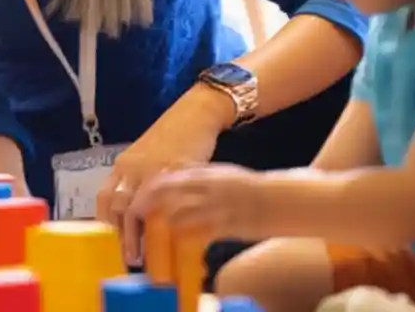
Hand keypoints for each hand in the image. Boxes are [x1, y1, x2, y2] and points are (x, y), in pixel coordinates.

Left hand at [97, 84, 233, 264]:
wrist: (194, 115)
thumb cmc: (171, 139)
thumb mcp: (146, 158)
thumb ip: (136, 182)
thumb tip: (132, 215)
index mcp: (123, 165)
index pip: (104, 199)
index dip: (106, 223)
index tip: (111, 243)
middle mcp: (133, 167)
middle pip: (117, 207)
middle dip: (120, 235)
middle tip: (127, 257)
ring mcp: (152, 169)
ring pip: (135, 208)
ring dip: (137, 235)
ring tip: (142, 255)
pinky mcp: (175, 172)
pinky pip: (163, 203)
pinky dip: (161, 224)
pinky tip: (166, 237)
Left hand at [132, 163, 262, 239]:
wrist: (277, 199)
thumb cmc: (247, 187)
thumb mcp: (220, 171)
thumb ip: (196, 172)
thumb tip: (173, 170)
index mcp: (204, 173)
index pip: (166, 178)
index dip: (149, 190)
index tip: (138, 201)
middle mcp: (206, 186)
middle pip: (166, 194)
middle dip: (149, 208)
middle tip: (140, 221)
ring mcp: (215, 205)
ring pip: (178, 214)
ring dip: (165, 225)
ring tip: (159, 235)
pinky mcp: (225, 224)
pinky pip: (198, 233)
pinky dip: (186, 239)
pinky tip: (182, 244)